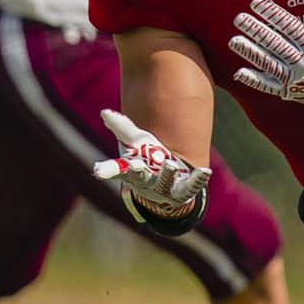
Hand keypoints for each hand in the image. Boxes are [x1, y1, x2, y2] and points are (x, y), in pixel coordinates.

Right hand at [92, 109, 211, 234]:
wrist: (168, 189)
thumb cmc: (148, 160)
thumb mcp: (136, 143)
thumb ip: (122, 128)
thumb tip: (105, 112)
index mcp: (131, 171)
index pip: (117, 170)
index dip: (107, 170)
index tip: (97, 171)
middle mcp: (145, 182)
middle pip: (139, 177)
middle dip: (138, 172)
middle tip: (136, 166)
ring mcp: (164, 188)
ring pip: (164, 182)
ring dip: (167, 174)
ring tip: (170, 165)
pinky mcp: (183, 191)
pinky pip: (191, 185)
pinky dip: (198, 179)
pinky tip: (206, 170)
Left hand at [229, 0, 303, 114]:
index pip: (290, 27)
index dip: (273, 14)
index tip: (256, 3)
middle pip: (276, 44)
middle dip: (257, 31)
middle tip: (239, 18)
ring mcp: (295, 79)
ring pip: (270, 64)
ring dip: (251, 53)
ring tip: (234, 41)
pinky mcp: (288, 92)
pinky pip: (269, 86)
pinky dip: (254, 80)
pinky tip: (239, 72)